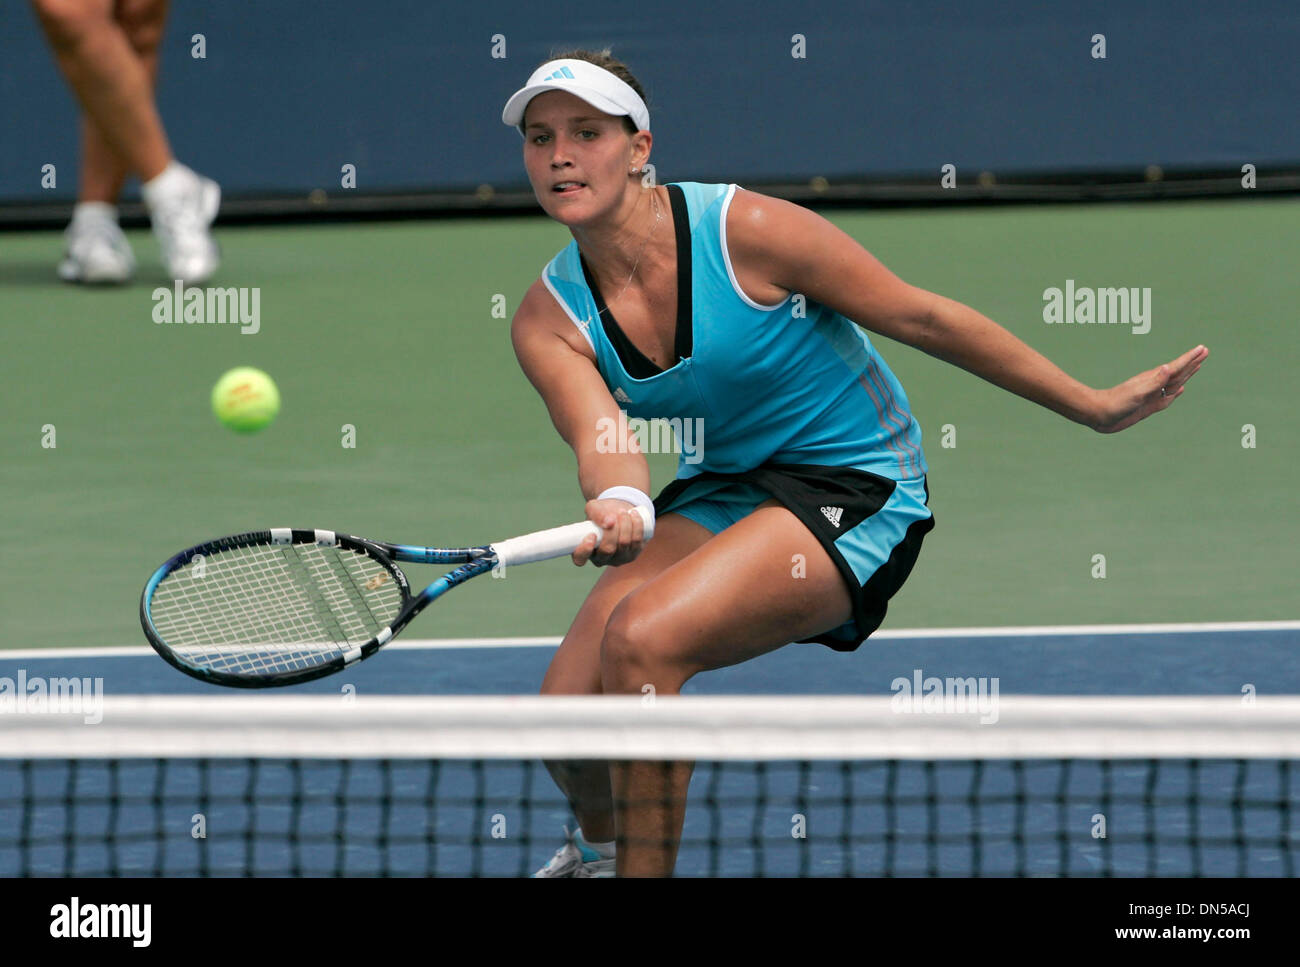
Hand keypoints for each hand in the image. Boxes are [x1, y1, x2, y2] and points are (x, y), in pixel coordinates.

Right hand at [572, 498, 647, 566]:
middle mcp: (602, 558)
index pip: (580, 559)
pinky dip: (637, 526)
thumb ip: (597, 513)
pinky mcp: (633, 554)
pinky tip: (634, 515)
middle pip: (607, 550)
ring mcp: (619, 558)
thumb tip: (609, 523)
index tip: (592, 535)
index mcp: (586, 550)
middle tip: (613, 516)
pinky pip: (637, 541)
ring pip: (623, 544)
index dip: (585, 550)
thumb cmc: (603, 512)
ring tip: (623, 512)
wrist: (620, 511)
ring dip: (625, 525)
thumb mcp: (595, 508)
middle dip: (612, 530)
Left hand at [1090, 345, 1208, 433]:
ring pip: (1175, 383)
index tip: (1202, 349)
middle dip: (1192, 362)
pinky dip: (1175, 393)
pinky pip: (1166, 398)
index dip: (1190, 359)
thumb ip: (1153, 382)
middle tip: (1205, 352)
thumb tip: (1167, 367)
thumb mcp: (1136, 393)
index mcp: (1153, 380)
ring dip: (1187, 375)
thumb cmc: (1116, 403)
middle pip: (1179, 372)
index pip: (1177, 367)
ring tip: (1197, 366)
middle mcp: (1154, 385)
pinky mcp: (1148, 406)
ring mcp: (1151, 395)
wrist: (1099, 414)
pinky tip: (1180, 390)